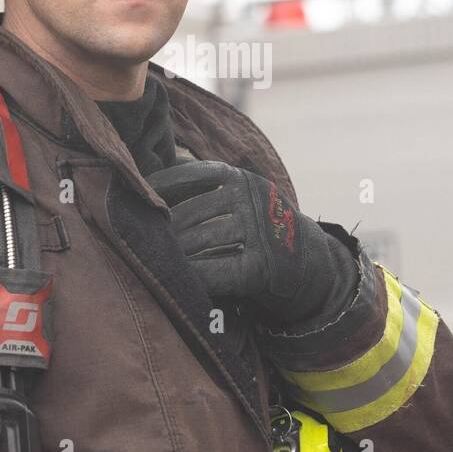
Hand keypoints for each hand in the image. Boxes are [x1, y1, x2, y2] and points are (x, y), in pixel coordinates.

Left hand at [146, 160, 359, 325]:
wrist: (313, 265)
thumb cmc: (264, 230)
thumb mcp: (245, 198)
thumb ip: (209, 188)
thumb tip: (156, 178)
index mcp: (244, 180)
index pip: (196, 174)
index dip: (164, 184)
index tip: (139, 193)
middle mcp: (254, 200)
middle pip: (195, 211)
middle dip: (166, 226)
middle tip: (140, 235)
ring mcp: (261, 233)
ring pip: (203, 239)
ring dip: (176, 250)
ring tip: (155, 257)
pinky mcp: (264, 267)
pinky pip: (218, 270)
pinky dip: (196, 274)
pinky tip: (180, 277)